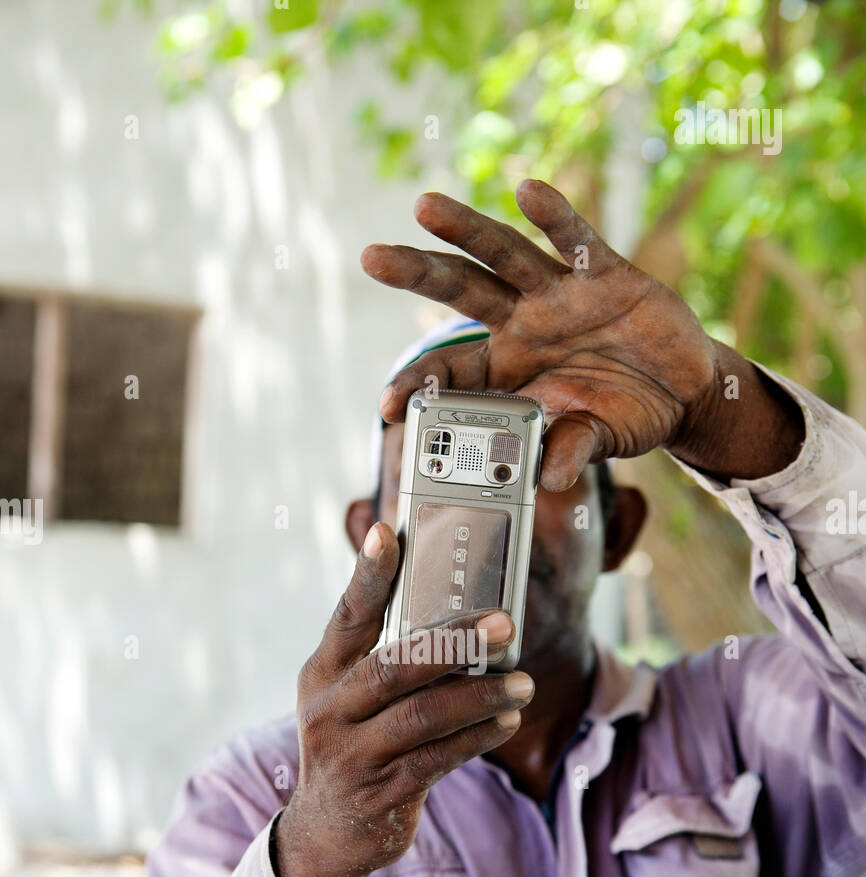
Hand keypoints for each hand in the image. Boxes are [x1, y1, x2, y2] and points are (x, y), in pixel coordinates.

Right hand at [274, 523, 534, 876]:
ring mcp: (353, 754)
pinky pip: (438, 758)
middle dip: (454, 641)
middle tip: (505, 624)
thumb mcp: (349, 698)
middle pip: (394, 666)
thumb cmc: (354, 744)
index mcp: (323, 674)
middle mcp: (330, 710)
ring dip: (480, 696)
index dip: (368, 574)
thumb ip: (385, 658)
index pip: (347, 616)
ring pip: (423, 715)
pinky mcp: (382, 792)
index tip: (389, 532)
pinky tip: (505, 721)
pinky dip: (477, 737)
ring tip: (521, 684)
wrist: (327, 834)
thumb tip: (458, 614)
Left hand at [361, 179, 802, 486]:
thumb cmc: (627, 416)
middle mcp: (525, 323)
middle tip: (371, 257)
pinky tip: (529, 192)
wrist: (684, 393)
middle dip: (417, 274)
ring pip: (505, 255)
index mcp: (510, 368)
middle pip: (461, 291)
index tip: (387, 406)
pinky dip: (555, 219)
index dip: (420, 385)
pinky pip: (577, 242)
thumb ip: (572, 449)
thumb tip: (551, 478)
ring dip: (466, 231)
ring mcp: (561, 294)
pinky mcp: (607, 274)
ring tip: (424, 207)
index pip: (454, 370)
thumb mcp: (598, 441)